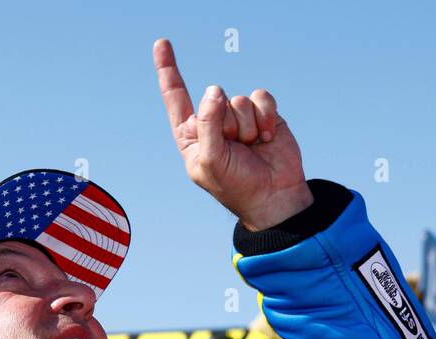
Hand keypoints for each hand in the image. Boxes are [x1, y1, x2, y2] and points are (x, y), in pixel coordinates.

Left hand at [152, 37, 312, 230]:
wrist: (274, 196)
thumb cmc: (236, 185)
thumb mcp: (211, 160)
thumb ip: (207, 124)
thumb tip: (215, 91)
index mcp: (191, 135)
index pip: (176, 97)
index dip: (168, 70)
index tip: (161, 44)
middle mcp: (213, 122)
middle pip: (215, 99)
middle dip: (227, 124)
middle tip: (235, 149)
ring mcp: (238, 118)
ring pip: (239, 100)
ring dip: (248, 126)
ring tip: (251, 148)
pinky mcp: (262, 114)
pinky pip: (260, 97)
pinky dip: (266, 117)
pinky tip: (267, 137)